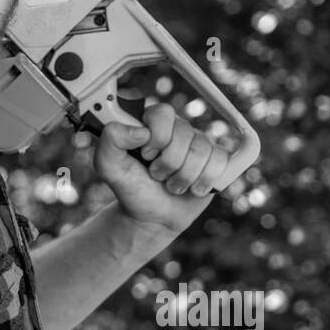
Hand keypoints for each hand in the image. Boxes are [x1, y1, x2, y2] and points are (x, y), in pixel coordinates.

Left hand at [93, 103, 229, 235]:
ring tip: (172, 185)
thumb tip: (140, 131)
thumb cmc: (131, 187)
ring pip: (203, 150)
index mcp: (151, 123)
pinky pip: (221, 160)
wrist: (152, 216)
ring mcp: (198, 142)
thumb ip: (111, 141)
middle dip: (169, 164)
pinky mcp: (215, 158)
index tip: (145, 156)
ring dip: (184, 176)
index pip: (163, 113)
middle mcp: (176, 128)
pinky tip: (193, 188)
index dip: (157, 137)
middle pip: (185, 134)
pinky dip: (205, 180)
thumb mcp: (108, 167)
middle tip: (157, 175)